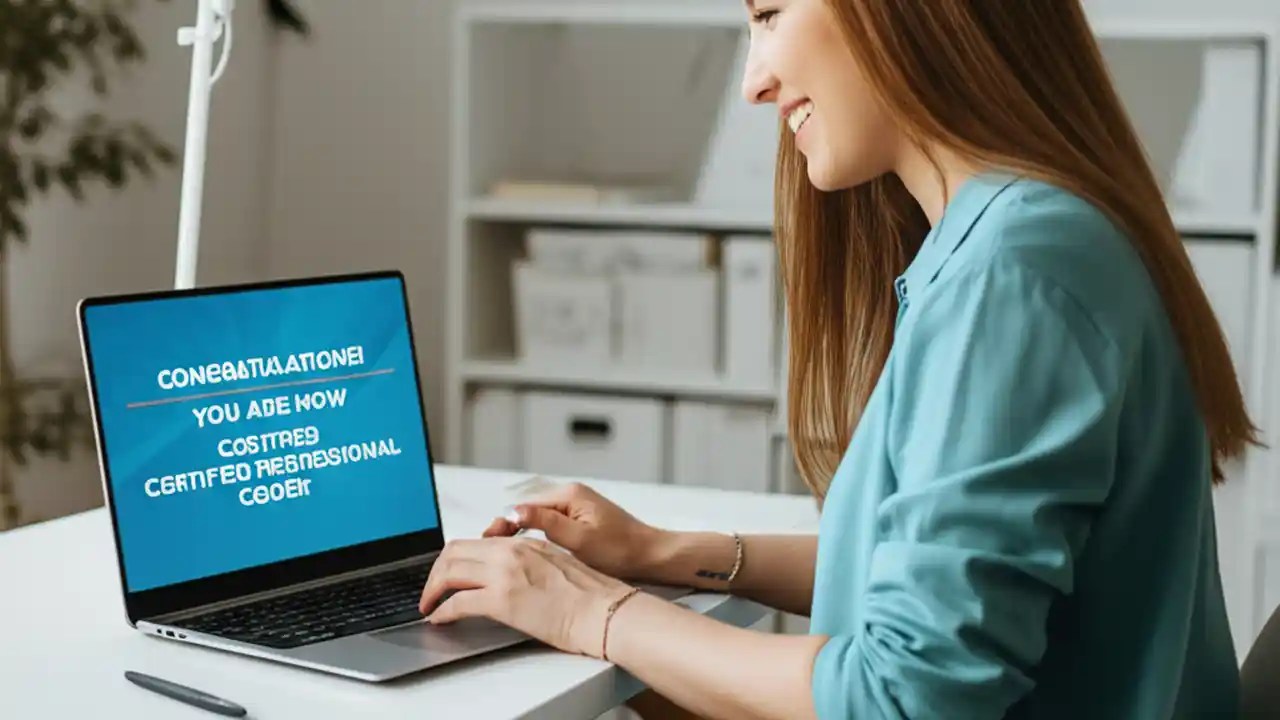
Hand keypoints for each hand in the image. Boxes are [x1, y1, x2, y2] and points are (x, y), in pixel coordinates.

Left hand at [417, 536, 633, 656]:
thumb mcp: (556, 566)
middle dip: (436, 572)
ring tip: (429, 604)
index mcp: (525, 544)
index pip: (475, 541)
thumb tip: (513, 578)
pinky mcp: (502, 601)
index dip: (454, 557)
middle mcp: (511, 553)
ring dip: (432, 590)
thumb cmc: (592, 596)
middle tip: (431, 589)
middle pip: (454, 552)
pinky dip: (442, 611)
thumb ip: (530, 564)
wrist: (605, 611)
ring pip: (449, 573)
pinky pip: (457, 603)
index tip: (449, 572)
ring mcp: (504, 575)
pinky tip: (440, 619)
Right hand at [483, 481, 665, 579]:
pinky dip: (532, 536)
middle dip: (505, 527)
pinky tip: (523, 551)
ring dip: (517, 533)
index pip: (523, 505)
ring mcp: (573, 507)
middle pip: (526, 509)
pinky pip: (546, 525)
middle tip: (486, 548)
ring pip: (534, 518)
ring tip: (499, 552)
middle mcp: (569, 496)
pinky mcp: (577, 520)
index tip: (486, 540)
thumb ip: (547, 524)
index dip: (502, 523)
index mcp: (569, 495)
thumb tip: (515, 512)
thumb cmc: (621, 549)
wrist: (649, 556)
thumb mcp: (581, 539)